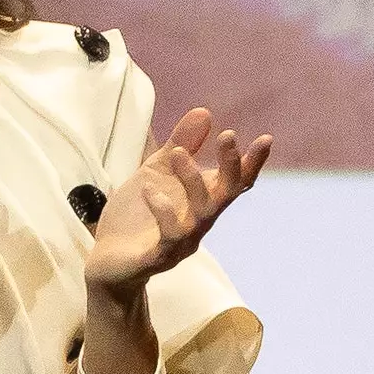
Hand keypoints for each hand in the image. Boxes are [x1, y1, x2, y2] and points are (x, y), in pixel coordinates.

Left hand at [85, 109, 271, 300]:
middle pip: (225, 196)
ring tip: (177, 153)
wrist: (107, 262)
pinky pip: (168, 236)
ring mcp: (181, 242)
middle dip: (231, 166)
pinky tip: (148, 190)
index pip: (234, 182)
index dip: (251, 163)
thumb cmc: (135, 218)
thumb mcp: (155, 172)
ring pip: (201, 215)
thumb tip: (205, 111)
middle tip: (227, 135)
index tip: (266, 139)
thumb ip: (180, 144)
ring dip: (193, 182)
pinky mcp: (158, 257)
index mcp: (201, 201)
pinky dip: (162, 211)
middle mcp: (199, 223)